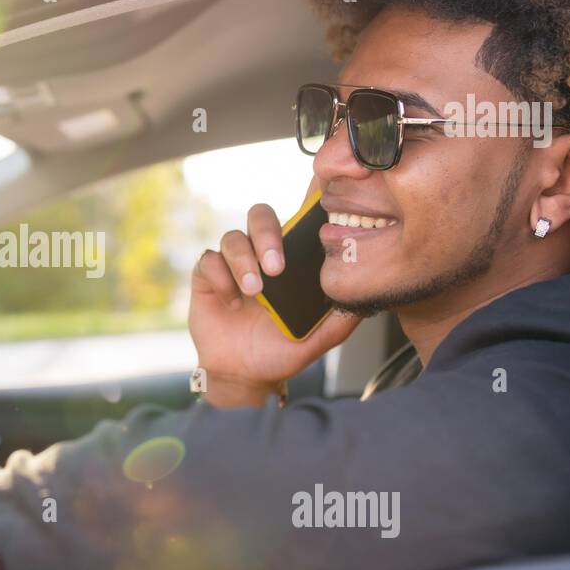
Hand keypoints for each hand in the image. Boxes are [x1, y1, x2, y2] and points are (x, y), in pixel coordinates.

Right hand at [189, 198, 358, 407]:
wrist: (244, 376)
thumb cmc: (281, 351)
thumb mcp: (317, 340)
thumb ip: (339, 321)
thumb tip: (363, 301)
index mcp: (290, 259)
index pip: (297, 219)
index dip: (304, 198)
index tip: (315, 193)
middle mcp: (259, 253)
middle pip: (259, 216)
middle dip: (267, 235)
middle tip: (277, 268)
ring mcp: (231, 263)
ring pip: (232, 238)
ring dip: (243, 261)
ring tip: (254, 292)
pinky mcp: (207, 276)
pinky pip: (208, 260)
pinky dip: (220, 277)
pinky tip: (232, 303)